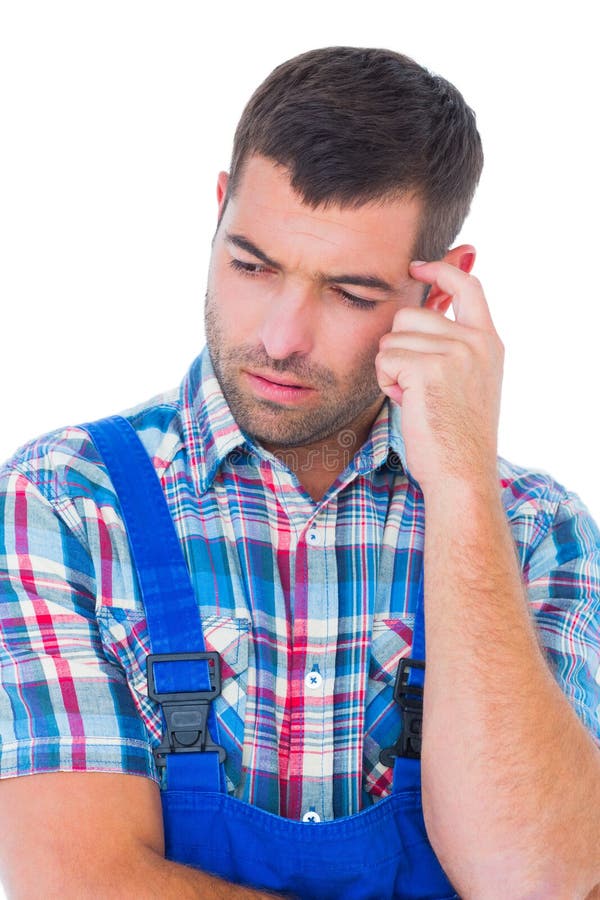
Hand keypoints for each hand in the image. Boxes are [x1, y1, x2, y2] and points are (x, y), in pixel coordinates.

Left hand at [375, 260, 503, 494]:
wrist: (461, 472)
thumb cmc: (456, 434)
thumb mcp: (467, 379)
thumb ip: (454, 343)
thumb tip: (430, 305)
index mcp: (489, 341)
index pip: (467, 285)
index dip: (439, 271)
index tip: (417, 268)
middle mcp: (475, 342)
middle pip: (409, 315)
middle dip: (400, 347)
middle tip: (417, 385)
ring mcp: (454, 353)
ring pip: (392, 338)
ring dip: (392, 368)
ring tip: (415, 397)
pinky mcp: (428, 368)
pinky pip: (385, 359)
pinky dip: (386, 382)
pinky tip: (407, 403)